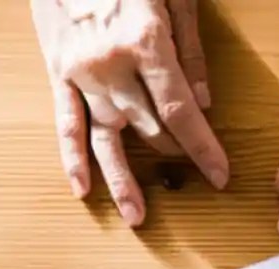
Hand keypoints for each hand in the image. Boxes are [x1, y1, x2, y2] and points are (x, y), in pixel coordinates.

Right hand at [32, 0, 227, 225]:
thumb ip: (191, 52)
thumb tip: (203, 104)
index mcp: (146, 42)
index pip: (180, 112)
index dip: (203, 148)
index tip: (220, 175)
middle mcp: (111, 64)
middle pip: (149, 127)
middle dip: (174, 154)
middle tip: (192, 171)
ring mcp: (81, 73)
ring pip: (109, 136)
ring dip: (124, 178)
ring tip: (137, 216)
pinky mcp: (58, 74)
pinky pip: (66, 124)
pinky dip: (72, 159)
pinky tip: (82, 189)